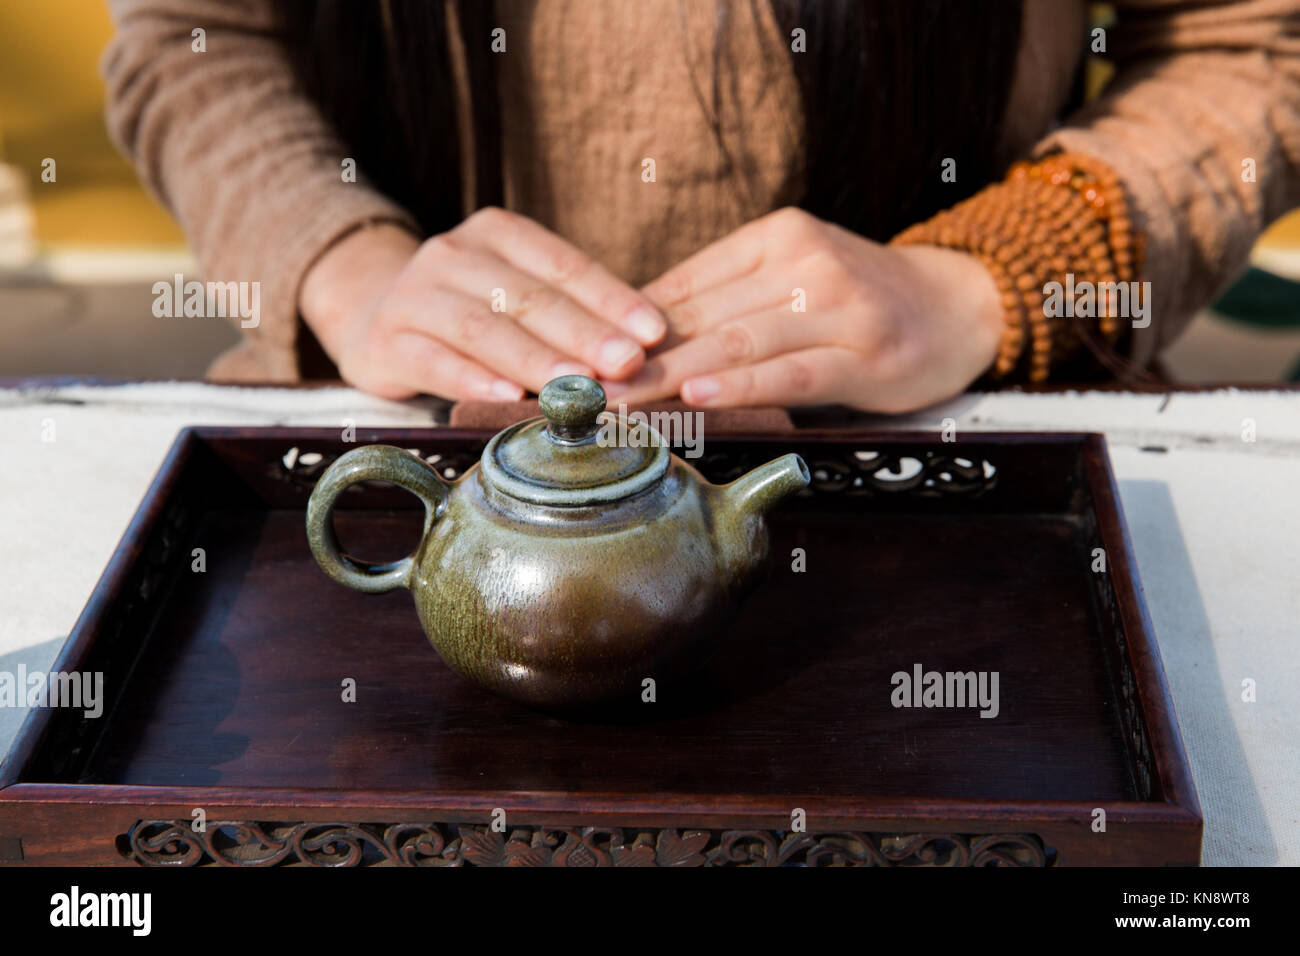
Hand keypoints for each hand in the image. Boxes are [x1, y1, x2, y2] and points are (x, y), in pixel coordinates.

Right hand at [298, 209, 666, 400]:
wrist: (375, 315)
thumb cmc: (472, 310)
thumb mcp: (519, 294)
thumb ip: (573, 313)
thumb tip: (648, 348)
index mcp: (498, 234)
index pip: (564, 265)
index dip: (611, 299)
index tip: (653, 333)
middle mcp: (454, 254)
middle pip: (528, 297)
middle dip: (583, 333)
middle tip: (626, 364)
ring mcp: (416, 295)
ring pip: (482, 328)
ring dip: (534, 359)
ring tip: (575, 385)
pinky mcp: (387, 340)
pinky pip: (433, 360)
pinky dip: (473, 378)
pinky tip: (508, 395)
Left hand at [605, 207, 1003, 412]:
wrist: (957, 307)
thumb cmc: (858, 303)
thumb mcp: (790, 282)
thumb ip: (723, 302)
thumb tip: (634, 338)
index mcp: (775, 236)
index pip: (684, 285)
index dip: (626, 328)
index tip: (578, 359)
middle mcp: (803, 260)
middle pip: (702, 316)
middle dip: (636, 359)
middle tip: (581, 390)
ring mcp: (839, 303)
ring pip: (738, 342)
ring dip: (673, 377)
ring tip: (622, 403)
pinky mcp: (865, 351)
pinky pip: (792, 370)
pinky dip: (744, 385)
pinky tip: (701, 397)